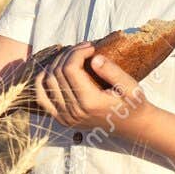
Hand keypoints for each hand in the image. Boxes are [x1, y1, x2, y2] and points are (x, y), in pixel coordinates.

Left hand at [33, 43, 151, 133]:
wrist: (131, 126)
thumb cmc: (133, 105)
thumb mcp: (132, 87)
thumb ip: (113, 72)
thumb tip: (94, 58)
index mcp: (90, 103)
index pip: (70, 69)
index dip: (77, 52)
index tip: (91, 46)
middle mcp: (74, 111)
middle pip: (58, 72)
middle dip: (68, 54)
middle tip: (83, 48)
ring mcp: (65, 117)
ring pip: (47, 81)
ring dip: (57, 63)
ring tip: (73, 56)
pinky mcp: (61, 119)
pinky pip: (42, 98)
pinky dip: (42, 81)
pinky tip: (53, 70)